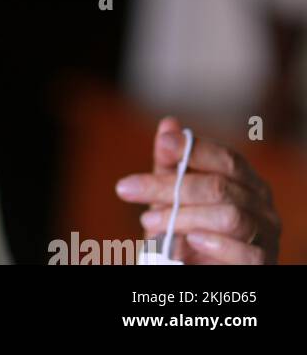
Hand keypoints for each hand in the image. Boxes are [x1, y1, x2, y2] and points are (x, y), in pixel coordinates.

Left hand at [115, 117, 280, 263]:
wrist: (197, 267)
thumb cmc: (187, 227)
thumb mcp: (172, 194)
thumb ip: (171, 164)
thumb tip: (168, 125)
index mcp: (244, 180)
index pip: (226, 159)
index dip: (194, 149)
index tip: (163, 144)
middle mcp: (260, 203)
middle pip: (219, 186)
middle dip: (169, 186)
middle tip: (127, 189)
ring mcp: (266, 233)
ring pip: (230, 217)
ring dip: (183, 217)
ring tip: (149, 221)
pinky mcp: (263, 261)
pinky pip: (248, 253)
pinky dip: (217, 245)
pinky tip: (190, 240)